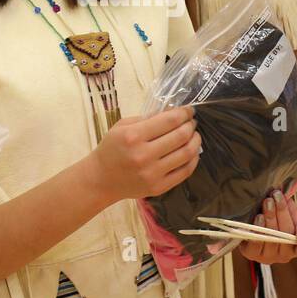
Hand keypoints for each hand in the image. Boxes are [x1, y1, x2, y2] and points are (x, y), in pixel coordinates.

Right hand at [86, 106, 201, 203]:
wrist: (101, 179)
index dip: (184, 113)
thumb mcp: (123, 126)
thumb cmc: (111, 148)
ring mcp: (152, 174)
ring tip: (194, 135)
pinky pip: (185, 172)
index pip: (169, 120)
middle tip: (191, 122)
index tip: (189, 110)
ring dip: (195, 141)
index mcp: (133, 136)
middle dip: (190, 125)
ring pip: (186, 154)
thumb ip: (148, 118)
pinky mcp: (158, 187)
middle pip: (180, 136)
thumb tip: (174, 111)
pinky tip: (192, 152)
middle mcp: (143, 155)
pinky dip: (193, 159)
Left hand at [239, 188, 296, 263]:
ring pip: (272, 238)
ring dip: (270, 217)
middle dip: (282, 214)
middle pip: (287, 238)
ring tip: (268, 201)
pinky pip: (256, 244)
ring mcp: (268, 257)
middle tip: (277, 197)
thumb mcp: (292, 216)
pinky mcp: (252, 255)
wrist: (255, 218)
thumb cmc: (278, 218)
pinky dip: (258, 228)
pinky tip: (259, 217)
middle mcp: (284, 256)